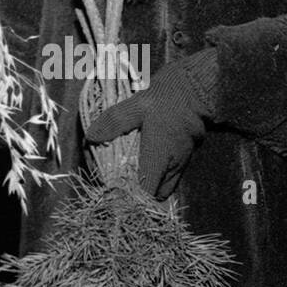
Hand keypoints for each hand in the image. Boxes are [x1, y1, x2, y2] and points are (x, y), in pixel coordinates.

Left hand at [83, 48, 219, 199]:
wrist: (196, 89)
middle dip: (137, 193)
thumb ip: (113, 123)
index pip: (145, 193)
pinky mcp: (186, 156)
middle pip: (155, 195)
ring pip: (164, 187)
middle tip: (118, 180)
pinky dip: (158, 175)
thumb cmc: (165, 98)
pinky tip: (144, 161)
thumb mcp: (135, 107)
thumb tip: (91, 137)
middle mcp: (172, 166)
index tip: (113, 188)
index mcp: (159, 158)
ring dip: (148, 184)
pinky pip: (171, 176)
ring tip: (128, 171)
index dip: (129, 196)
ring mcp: (182, 163)